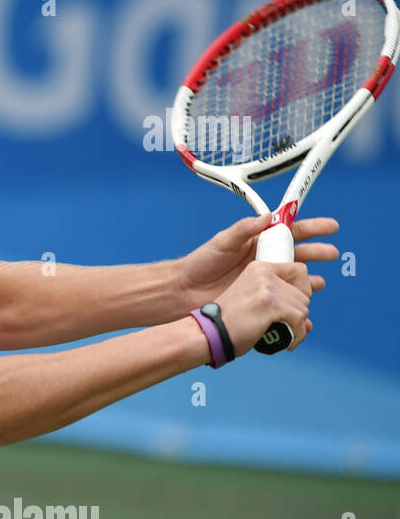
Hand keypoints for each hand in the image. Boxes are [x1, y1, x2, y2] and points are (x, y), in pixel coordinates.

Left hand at [178, 214, 338, 308]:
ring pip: (295, 275)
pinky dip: (297, 298)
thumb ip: (243, 229)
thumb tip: (266, 217)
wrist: (185, 290)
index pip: (289, 230)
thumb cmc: (201, 263)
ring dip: (310, 277)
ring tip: (320, 282)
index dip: (311, 228)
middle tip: (332, 253)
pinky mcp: (261, 295)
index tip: (330, 226)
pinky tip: (304, 301)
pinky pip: (285, 296)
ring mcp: (265, 278)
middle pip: (298, 253)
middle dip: (317, 252)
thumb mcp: (222, 242)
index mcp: (258, 241)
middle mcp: (265, 258)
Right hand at [213, 258, 314, 355]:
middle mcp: (264, 273)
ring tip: (284, 336)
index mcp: (259, 268)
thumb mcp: (252, 302)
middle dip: (298, 313)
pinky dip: (297, 334)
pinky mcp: (269, 303)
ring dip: (298, 326)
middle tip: (285, 326)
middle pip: (304, 293)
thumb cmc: (228, 324)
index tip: (292, 307)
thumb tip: (309, 323)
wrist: (208, 333)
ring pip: (303, 307)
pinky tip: (287, 342)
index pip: (299, 271)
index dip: (302, 290)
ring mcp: (267, 287)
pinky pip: (299, 319)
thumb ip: (278, 303)